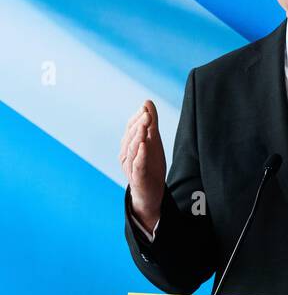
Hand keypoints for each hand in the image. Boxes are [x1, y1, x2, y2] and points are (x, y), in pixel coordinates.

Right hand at [120, 100, 165, 226]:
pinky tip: (144, 146)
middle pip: (131, 137)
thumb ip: (151, 124)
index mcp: (129, 145)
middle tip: (147, 113)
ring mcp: (131, 166)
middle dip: (139, 124)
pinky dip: (140, 155)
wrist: (150, 192)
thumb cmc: (150, 164)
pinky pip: (137, 165)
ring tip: (145, 126)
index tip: (145, 107)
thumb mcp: (153, 142)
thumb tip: (147, 102)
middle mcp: (126, 154)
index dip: (137, 118)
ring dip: (139, 137)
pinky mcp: (138, 177)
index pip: (130, 128)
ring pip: (133, 149)